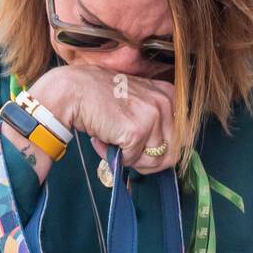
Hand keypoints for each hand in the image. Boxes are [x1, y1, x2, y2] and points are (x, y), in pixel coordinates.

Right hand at [28, 64, 180, 175]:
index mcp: (169, 96)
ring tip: (110, 141)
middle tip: (124, 150)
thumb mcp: (138, 101)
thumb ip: (155, 123)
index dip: (158, 151)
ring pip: (152, 161)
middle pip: (170, 154)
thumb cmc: (100, 98)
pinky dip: (113, 156)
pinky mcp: (137, 130)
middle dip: (145, 160)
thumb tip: (163, 155)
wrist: (72, 90)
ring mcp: (153, 116)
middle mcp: (166, 104)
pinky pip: (132, 160)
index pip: (180, 139)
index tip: (140, 147)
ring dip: (129, 159)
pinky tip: (102, 139)